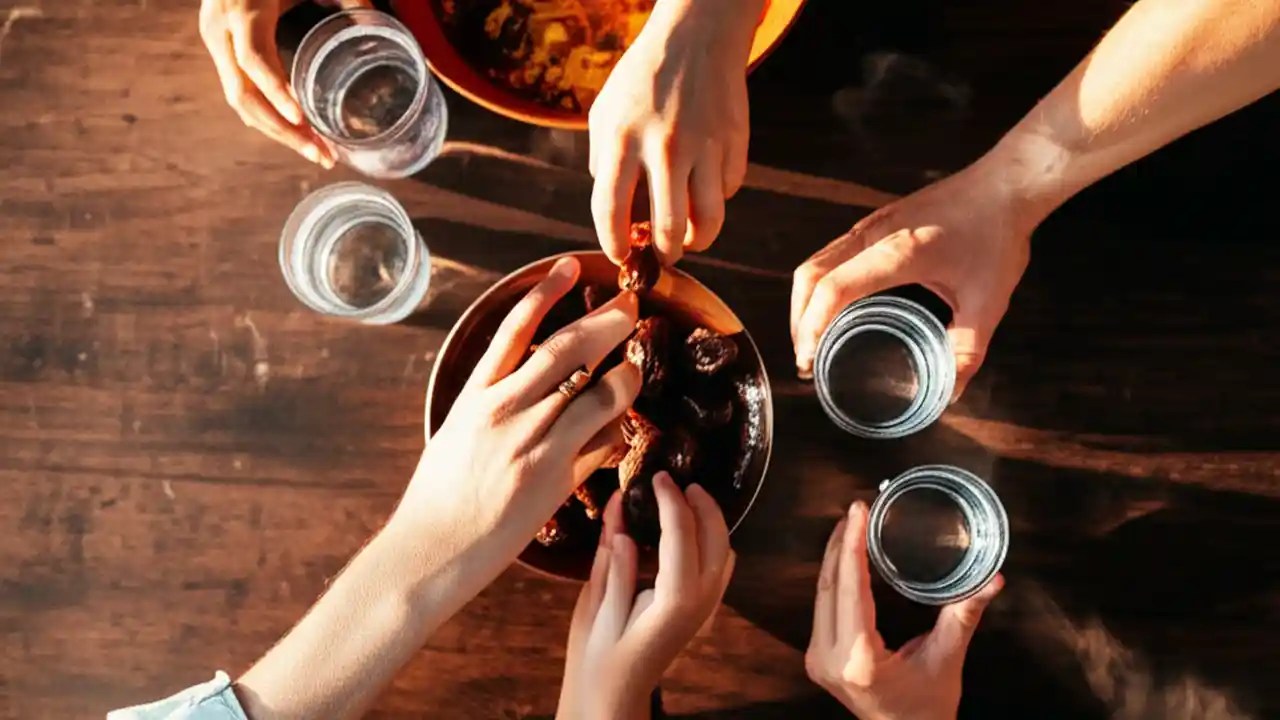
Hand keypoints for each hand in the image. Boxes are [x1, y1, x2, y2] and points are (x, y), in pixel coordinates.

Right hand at [198, 0, 368, 166]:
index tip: (302, 119)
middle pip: (243, 95)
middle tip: (321, 156)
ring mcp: (217, 43)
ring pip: (239, 102)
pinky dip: (268, 117)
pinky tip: (297, 134)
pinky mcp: (220, 52)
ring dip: (277, 133)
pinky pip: (240, 93)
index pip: (254, 60)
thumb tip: (376, 19)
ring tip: (316, 154)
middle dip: (283, 131)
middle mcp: (222, 31)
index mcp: (243, 11)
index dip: (276, 92)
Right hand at [393, 256, 640, 573]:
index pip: (517, 328)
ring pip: (599, 392)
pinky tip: (624, 428)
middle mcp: (506, 411)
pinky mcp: (556, 480)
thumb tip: (522, 379)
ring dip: (626, 374)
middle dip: (607, 322)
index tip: (571, 266)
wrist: (431, 550)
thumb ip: (491, 403)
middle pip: (568, 349)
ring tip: (635, 367)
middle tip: (631, 305)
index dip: (547, 291)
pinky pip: (602, 442)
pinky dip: (617, 431)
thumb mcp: (456, 433)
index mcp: (477, 395)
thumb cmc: (438, 496)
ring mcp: (534, 444)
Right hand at [558, 472, 734, 719]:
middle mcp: (700, 602)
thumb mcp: (598, 604)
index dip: (670, 499)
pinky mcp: (702, 612)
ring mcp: (706, 608)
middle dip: (701, 504)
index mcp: (675, 598)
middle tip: (675, 481)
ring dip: (710, 521)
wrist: (612, 699)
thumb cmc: (600, 658)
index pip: (681, 532)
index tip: (657, 476)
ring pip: (725, 552)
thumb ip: (613, 556)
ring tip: (683, 498)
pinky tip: (687, 531)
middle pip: (717, 538)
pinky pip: (720, 568)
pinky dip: (711, 541)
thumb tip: (619, 509)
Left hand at [589, 0, 761, 264]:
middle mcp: (664, 147)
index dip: (613, 245)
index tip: (620, 255)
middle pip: (667, 229)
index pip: (610, 212)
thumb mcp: (605, 114)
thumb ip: (605, 164)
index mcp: (623, 139)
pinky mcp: (734, 144)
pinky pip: (727, 191)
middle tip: (660, 257)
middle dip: (662, 256)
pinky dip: (717, 198)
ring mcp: (704, 146)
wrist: (695, 37)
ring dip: (697, 241)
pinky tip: (704, 187)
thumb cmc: (643, 80)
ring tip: (688, 240)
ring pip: (708, 221)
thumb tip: (619, 214)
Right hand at [790, 160, 1040, 397]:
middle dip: (798, 322)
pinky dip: (819, 285)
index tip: (808, 363)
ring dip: (804, 302)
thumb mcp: (988, 301)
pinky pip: (831, 254)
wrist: (1007, 184)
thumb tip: (950, 394)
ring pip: (815, 263)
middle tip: (806, 361)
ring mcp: (871, 226)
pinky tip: (832, 308)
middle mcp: (873, 235)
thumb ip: (967, 350)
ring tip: (812, 339)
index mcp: (897, 253)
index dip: (811, 328)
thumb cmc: (998, 235)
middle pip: (809, 277)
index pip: (833, 289)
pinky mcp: (876, 224)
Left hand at [805, 502, 1002, 719]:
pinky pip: (821, 606)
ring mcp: (817, 658)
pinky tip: (845, 556)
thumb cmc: (928, 706)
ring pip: (820, 594)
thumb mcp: (947, 658)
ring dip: (834, 557)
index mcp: (857, 659)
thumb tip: (994, 579)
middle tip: (856, 510)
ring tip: (850, 524)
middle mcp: (828, 658)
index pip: (850, 589)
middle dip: (841, 543)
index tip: (857, 512)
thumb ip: (965, 615)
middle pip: (829, 586)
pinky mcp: (816, 656)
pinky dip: (834, 577)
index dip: (852, 545)